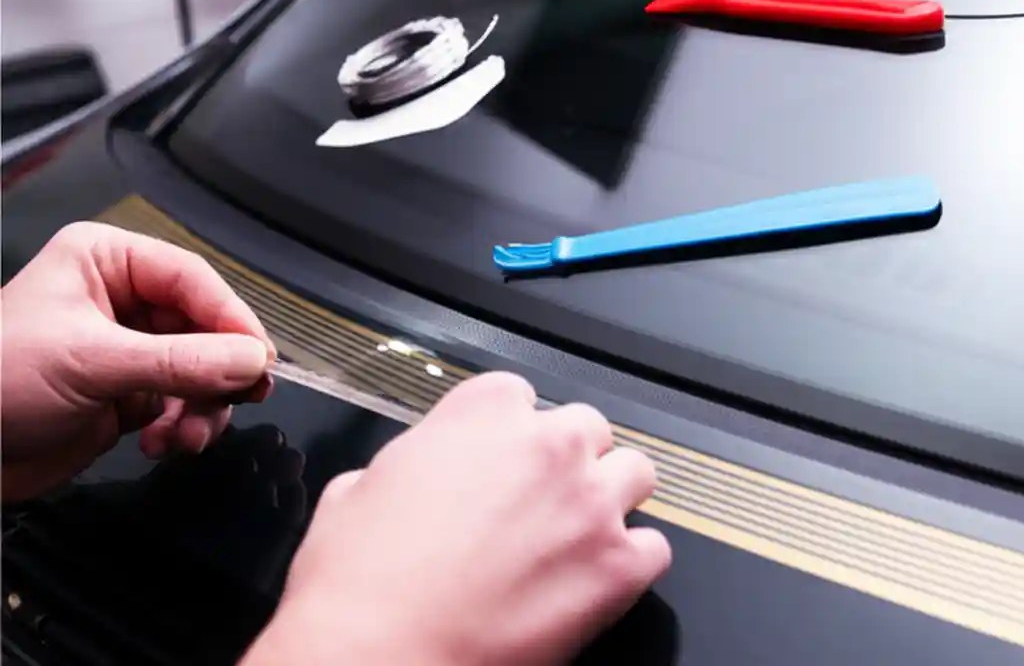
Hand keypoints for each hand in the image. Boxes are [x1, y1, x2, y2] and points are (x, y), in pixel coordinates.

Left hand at [1, 222, 274, 500]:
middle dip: (218, 374)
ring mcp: (130, 349)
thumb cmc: (0, 383)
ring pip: (203, 372)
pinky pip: (184, 404)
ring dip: (204, 409)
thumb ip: (182, 361)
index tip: (260, 360)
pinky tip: (160, 444)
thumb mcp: (94, 362)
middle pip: (206, 328)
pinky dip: (183, 428)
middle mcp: (123, 299)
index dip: (231, 319)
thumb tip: (255, 361)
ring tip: (186, 438)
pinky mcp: (129, 394)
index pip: (193, 280)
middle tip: (238, 402)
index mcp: (108, 262)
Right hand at [244, 372, 671, 665]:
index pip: (519, 396)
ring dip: (611, 496)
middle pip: (585, 428)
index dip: (508, 434)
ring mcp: (590, 504)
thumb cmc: (359, 582)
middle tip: (538, 503)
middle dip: (566, 461)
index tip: (499, 461)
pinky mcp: (618, 566)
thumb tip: (421, 475)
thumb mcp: (356, 489)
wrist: (381, 655)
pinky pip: (655, 547)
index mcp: (484, 412)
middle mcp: (548, 446)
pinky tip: (597, 581)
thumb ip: (412, 463)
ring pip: (635, 471)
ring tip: (578, 535)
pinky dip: (632, 563)